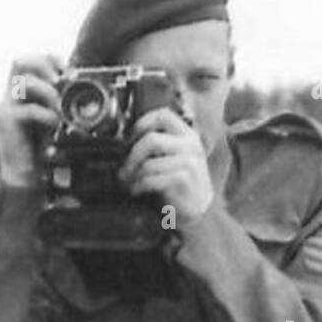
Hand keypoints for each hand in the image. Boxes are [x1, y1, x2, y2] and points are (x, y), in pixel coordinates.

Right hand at [0, 54, 62, 187]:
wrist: (21, 175)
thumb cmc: (37, 147)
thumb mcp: (49, 118)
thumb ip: (56, 101)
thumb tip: (76, 83)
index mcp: (19, 92)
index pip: (28, 61)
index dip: (48, 59)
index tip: (67, 71)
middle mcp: (9, 96)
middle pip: (20, 61)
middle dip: (44, 66)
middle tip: (60, 80)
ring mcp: (6, 108)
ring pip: (24, 81)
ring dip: (47, 90)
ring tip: (59, 105)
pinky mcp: (7, 123)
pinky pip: (28, 109)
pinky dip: (46, 114)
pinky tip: (55, 123)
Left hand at [117, 107, 213, 226]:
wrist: (198, 207)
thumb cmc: (181, 181)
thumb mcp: (175, 156)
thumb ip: (160, 145)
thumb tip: (126, 142)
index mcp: (187, 135)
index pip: (163, 115)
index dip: (142, 123)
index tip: (129, 138)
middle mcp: (190, 145)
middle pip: (151, 140)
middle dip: (131, 156)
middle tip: (123, 170)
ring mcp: (188, 162)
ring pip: (148, 164)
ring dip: (132, 175)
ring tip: (128, 183)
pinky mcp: (183, 180)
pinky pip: (151, 180)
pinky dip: (138, 186)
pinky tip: (136, 191)